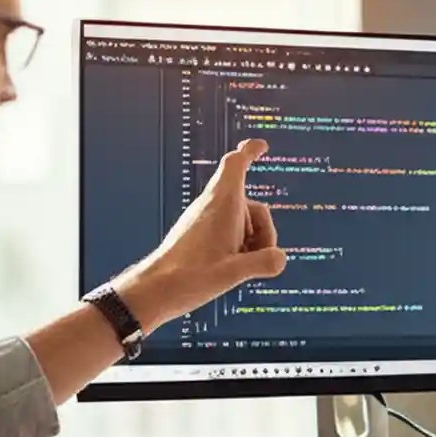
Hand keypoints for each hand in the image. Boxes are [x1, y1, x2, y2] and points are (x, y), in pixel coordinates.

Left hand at [115, 139, 286, 333]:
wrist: (155, 290)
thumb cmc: (190, 277)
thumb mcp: (235, 273)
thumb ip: (264, 262)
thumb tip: (280, 258)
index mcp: (221, 204)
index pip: (236, 164)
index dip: (250, 151)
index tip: (261, 146)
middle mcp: (212, 207)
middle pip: (252, 205)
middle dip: (264, 230)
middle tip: (259, 256)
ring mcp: (204, 221)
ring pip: (242, 221)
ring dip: (251, 242)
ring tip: (239, 267)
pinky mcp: (198, 235)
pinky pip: (228, 232)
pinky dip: (238, 247)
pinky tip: (231, 269)